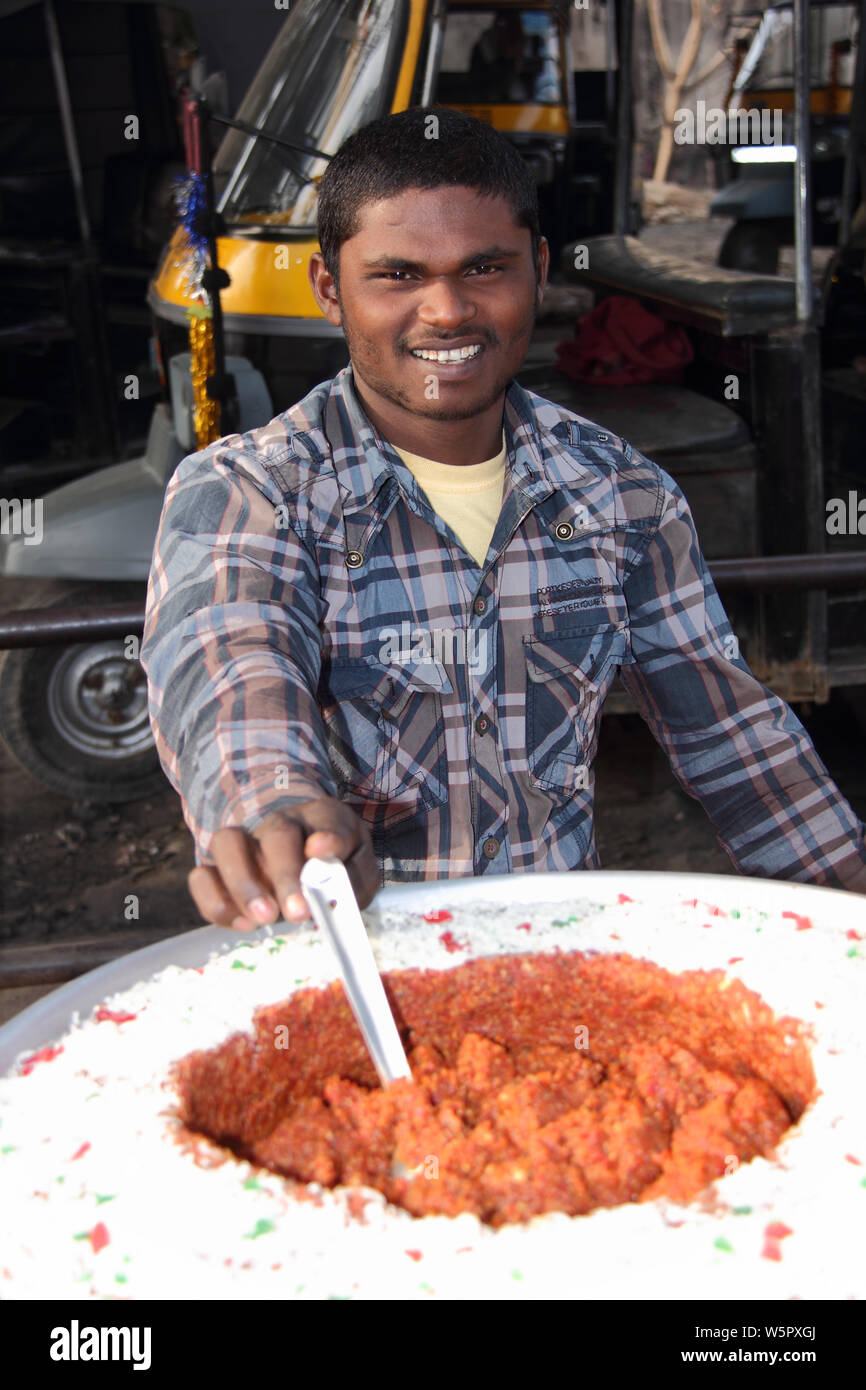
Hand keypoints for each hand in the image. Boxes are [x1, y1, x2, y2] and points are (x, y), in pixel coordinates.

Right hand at [187, 799, 377, 930]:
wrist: (305, 861)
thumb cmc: (337, 869)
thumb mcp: (359, 873)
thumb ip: (354, 880)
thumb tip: (334, 890)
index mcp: (323, 818)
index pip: (328, 818)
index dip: (327, 835)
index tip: (320, 851)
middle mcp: (282, 824)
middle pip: (276, 834)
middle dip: (284, 873)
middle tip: (298, 913)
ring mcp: (247, 843)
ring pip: (227, 843)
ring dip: (243, 883)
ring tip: (265, 918)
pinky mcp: (219, 868)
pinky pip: (201, 877)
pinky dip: (216, 902)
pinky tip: (244, 924)